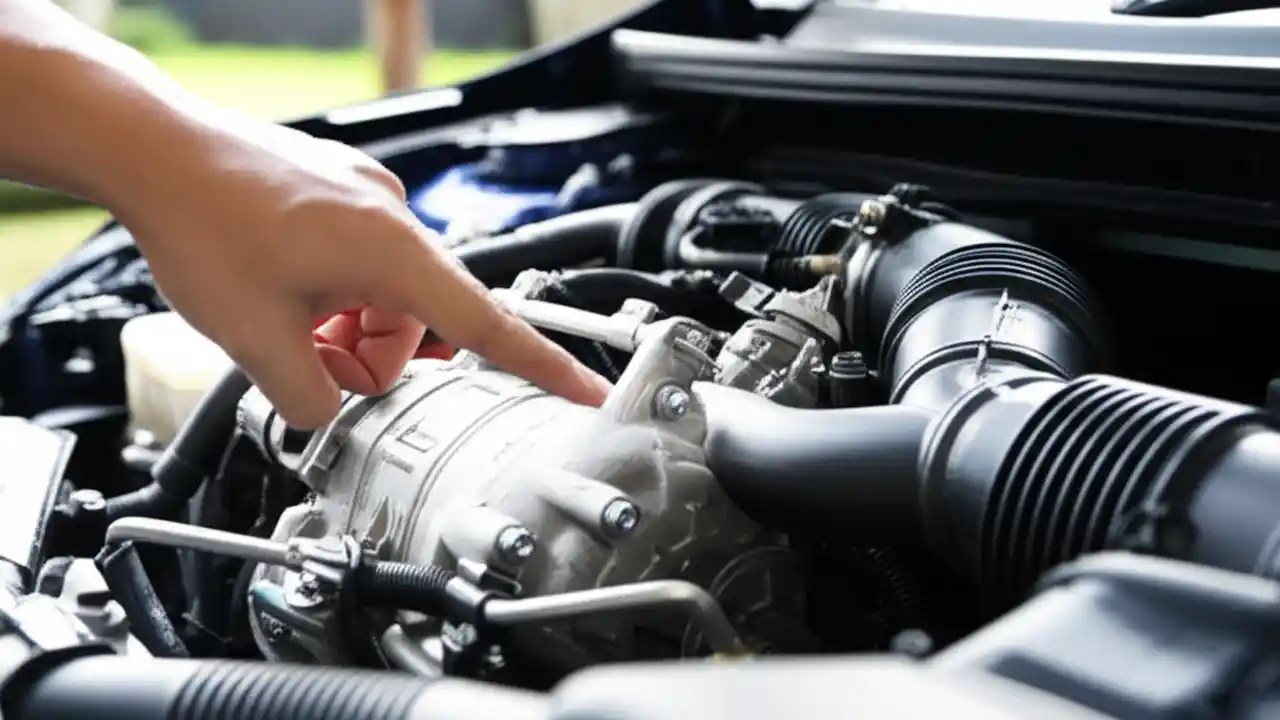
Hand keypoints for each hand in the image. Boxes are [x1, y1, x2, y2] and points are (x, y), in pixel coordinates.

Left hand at [115, 111, 610, 426]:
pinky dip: (331, 292)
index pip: (486, 324)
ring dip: (343, 323)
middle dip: (369, 354)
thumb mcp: (254, 339)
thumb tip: (327, 416)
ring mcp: (368, 200)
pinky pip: (359, 262)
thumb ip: (308, 399)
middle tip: (307, 357)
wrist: (152, 149)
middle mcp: (392, 218)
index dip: (542, 365)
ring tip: (282, 318)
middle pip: (417, 322)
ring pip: (384, 295)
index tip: (587, 388)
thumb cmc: (201, 221)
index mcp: (392, 252)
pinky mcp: (342, 194)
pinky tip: (280, 285)